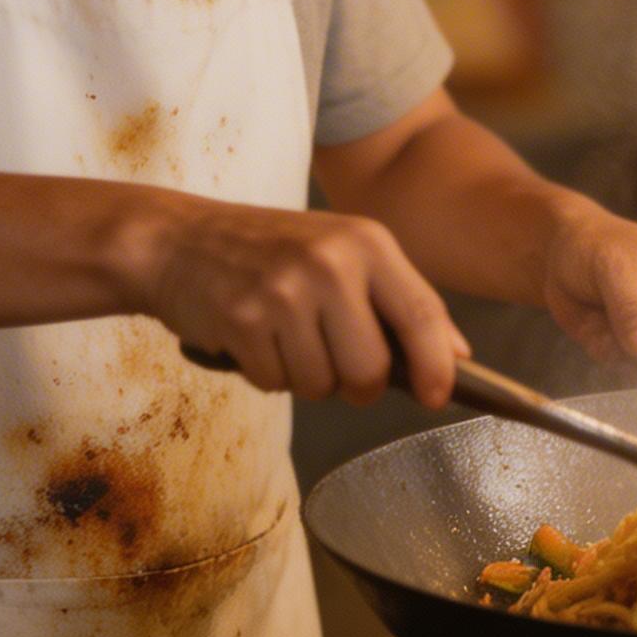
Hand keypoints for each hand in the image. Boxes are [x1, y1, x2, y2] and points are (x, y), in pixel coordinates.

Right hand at [133, 201, 468, 407]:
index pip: (421, 313)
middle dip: (358, 386)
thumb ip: (399, 301)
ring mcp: (285, 290)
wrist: (179, 240)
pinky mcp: (244, 319)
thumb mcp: (342, 254)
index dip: (437, 365)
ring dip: (306, 379)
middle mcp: (330, 263)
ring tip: (286, 339)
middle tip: (336, 366)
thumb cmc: (269, 252)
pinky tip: (255, 338)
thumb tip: (458, 356)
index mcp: (367, 242)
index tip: (438, 396)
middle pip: (372, 369)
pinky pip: (276, 383)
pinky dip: (268, 374)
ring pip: (322, 385)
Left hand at [535, 197, 636, 361]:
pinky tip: (593, 331)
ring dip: (627, 359)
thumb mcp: (610, 266)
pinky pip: (628, 369)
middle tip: (625, 347)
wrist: (558, 248)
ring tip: (600, 326)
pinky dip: (609, 356)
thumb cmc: (592, 243)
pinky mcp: (634, 343)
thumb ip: (630, 306)